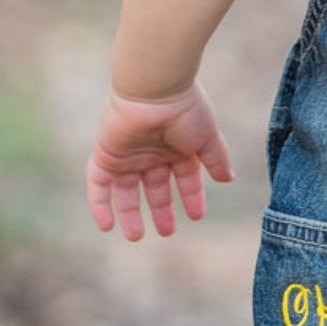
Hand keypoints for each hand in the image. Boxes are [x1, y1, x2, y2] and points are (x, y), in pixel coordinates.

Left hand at [86, 82, 234, 240]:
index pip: (184, 177)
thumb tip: (228, 179)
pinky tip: (107, 225)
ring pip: (126, 189)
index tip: (197, 216)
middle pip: (154, 186)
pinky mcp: (106, 154)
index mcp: (176, 146)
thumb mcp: (208, 138)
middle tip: (166, 232)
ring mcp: (128, 153)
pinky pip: (98, 183)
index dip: (191, 196)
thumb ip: (216, 159)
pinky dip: (100, 204)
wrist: (155, 89)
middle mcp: (151, 151)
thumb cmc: (185, 110)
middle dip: (161, 209)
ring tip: (136, 236)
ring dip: (130, 213)